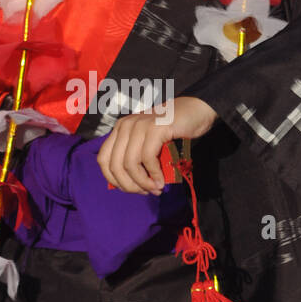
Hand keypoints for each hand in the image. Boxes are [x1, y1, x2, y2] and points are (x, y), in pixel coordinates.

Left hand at [96, 95, 217, 194]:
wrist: (197, 110)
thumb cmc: (173, 130)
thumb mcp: (148, 143)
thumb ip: (136, 158)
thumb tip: (129, 186)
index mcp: (120, 129)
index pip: (103, 160)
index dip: (115, 180)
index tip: (132, 189)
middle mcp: (126, 126)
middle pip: (115, 165)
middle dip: (129, 185)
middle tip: (146, 192)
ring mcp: (139, 125)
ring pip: (130, 164)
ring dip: (143, 182)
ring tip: (155, 188)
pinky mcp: (155, 128)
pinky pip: (147, 158)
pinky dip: (154, 174)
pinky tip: (161, 180)